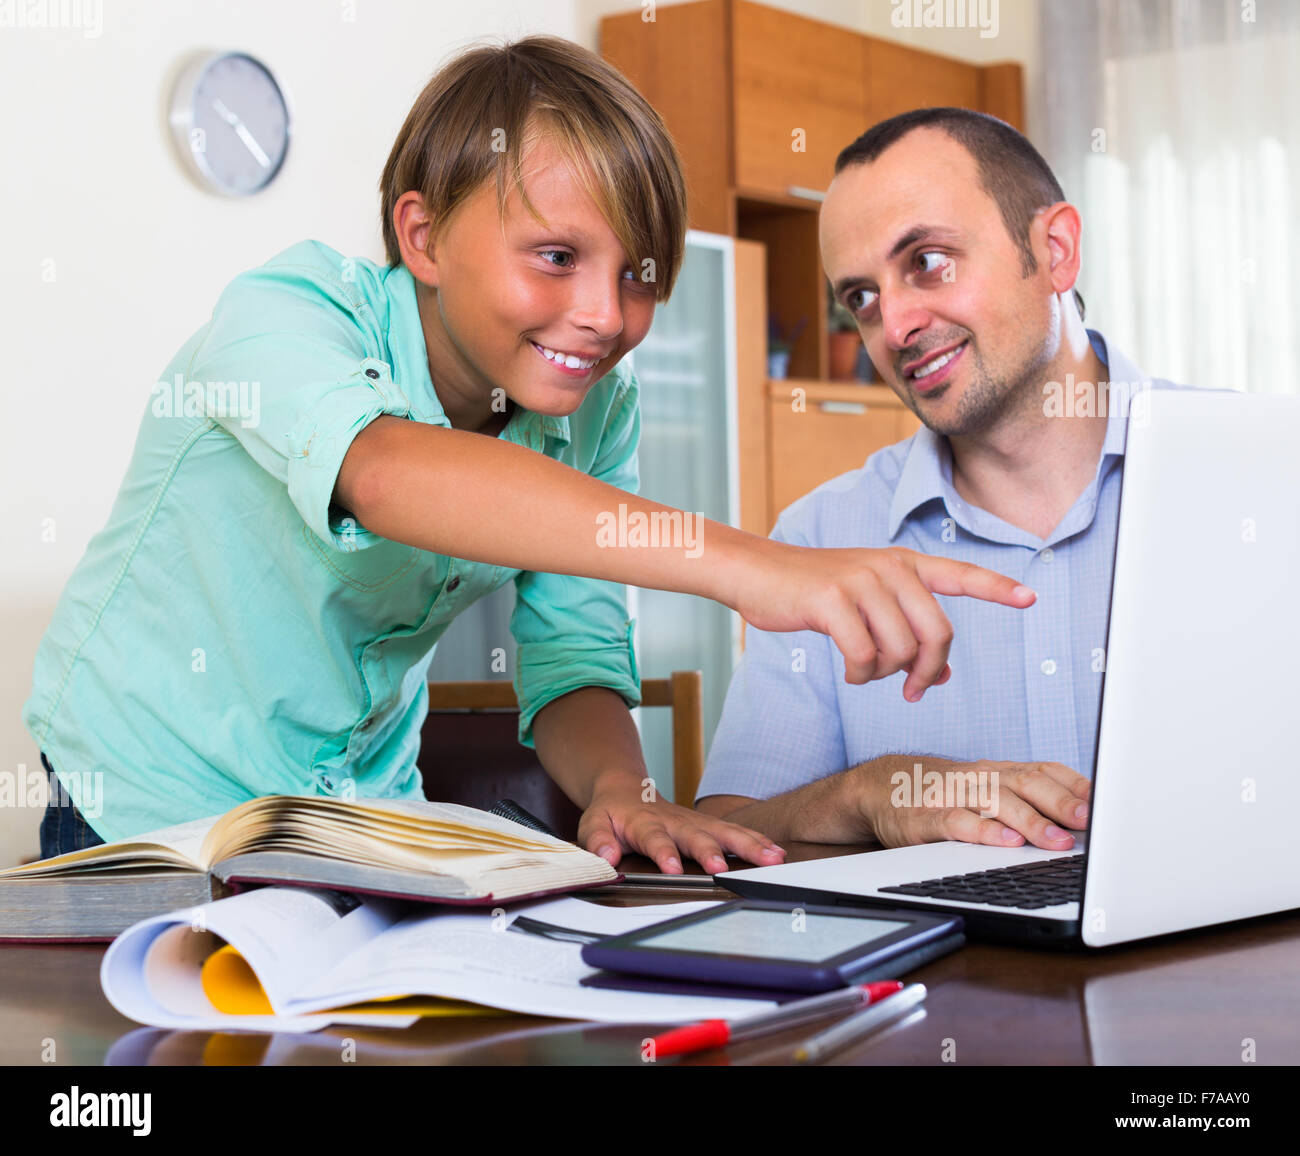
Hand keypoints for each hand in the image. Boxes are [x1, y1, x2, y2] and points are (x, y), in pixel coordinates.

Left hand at [578, 775, 786, 873]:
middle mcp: (674, 820)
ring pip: (724, 831)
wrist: (626, 787)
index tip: (673, 868)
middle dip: (710, 850)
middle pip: (696, 835)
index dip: (664, 852)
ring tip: (770, 858)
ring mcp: (694, 821)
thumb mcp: (593, 824)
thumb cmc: (611, 811)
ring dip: (747, 844)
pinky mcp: (708, 825)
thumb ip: (598, 841)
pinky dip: (756, 841)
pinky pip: (734, 832)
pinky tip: (776, 852)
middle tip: (721, 867)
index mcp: (644, 822)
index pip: (655, 838)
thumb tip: (606, 859)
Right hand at [727, 542, 1034, 700]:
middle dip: (928, 672)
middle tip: (913, 691)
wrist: (757, 572)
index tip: (1030, 599)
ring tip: (866, 672)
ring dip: (885, 675)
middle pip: (937, 633)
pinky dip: (860, 676)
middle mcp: (889, 567)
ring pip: (900, 651)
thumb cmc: (812, 593)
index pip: (960, 574)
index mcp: (902, 563)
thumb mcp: (865, 604)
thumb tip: (943, 674)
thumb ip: (905, 629)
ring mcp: (861, 581)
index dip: (996, 588)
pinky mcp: (833, 600)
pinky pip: (864, 656)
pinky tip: (850, 673)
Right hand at [857, 758, 1091, 850]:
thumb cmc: (941, 795)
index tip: (1107, 801)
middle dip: (1061, 802)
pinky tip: (1004, 842)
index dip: (1075, 785)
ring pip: (996, 801)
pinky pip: (956, 822)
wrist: (878, 787)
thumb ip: (1025, 801)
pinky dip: (982, 831)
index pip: (1043, 770)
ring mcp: (952, 796)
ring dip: (1030, 821)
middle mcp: (979, 778)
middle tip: (1090, 821)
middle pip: (1026, 783)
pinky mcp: (924, 818)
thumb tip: (1083, 822)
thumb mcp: (984, 791)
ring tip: (1057, 841)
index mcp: (997, 772)